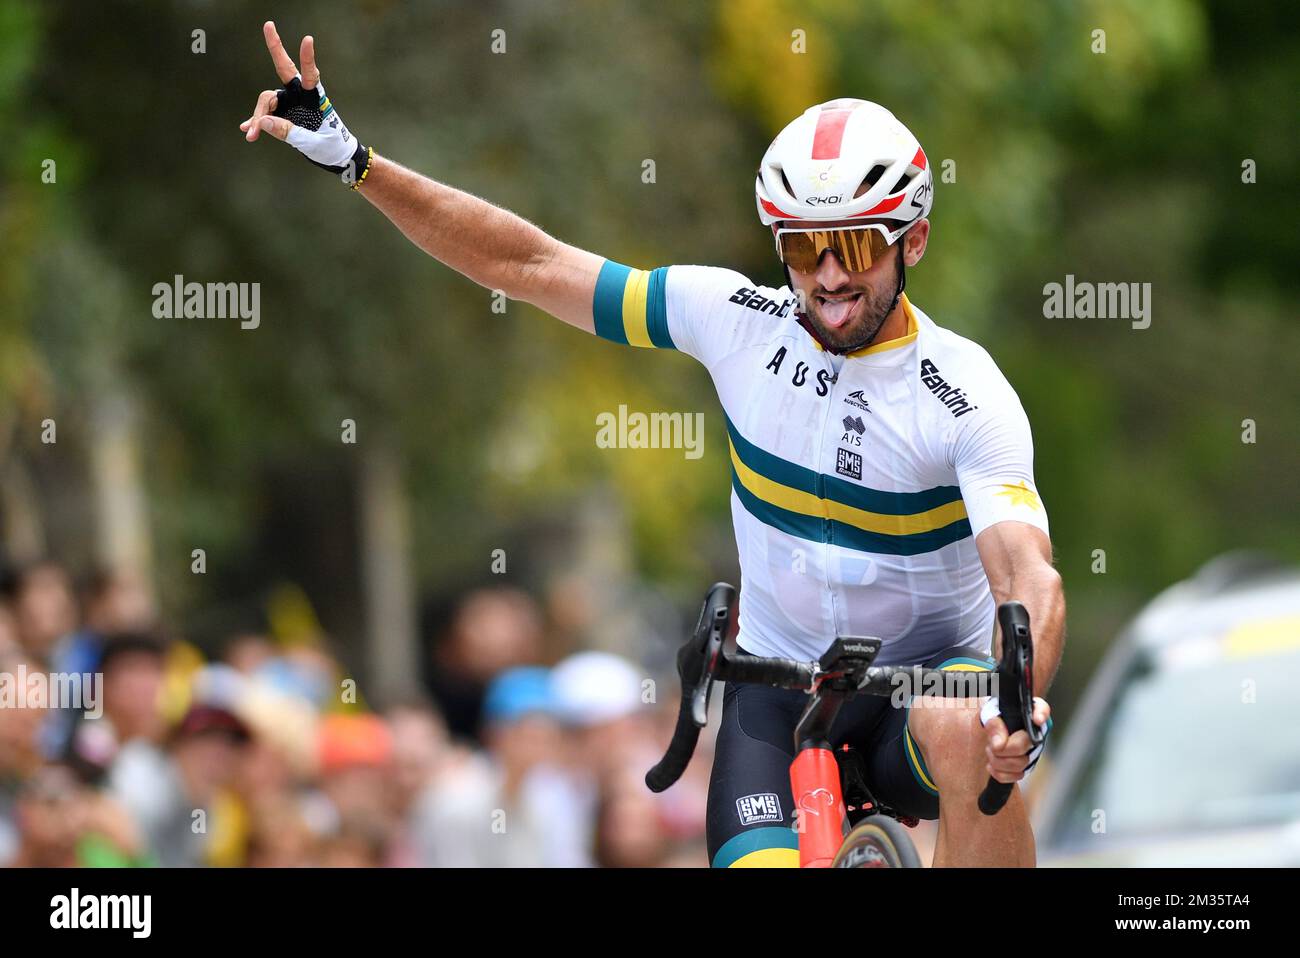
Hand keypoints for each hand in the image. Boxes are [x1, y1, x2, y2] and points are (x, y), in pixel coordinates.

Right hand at [239, 21, 371, 187]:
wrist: (334, 156)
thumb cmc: (331, 146)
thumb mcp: (312, 143)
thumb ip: (289, 132)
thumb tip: (263, 122)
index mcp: (315, 98)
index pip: (311, 74)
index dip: (308, 57)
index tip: (308, 39)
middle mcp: (300, 95)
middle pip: (284, 68)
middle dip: (276, 47)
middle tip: (268, 25)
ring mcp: (290, 103)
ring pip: (268, 100)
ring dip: (258, 116)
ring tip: (252, 134)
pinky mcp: (282, 113)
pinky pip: (265, 114)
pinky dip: (257, 122)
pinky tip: (249, 130)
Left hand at [981, 696, 1050, 783]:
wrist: (993, 730)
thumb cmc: (994, 718)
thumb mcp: (990, 715)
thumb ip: (994, 724)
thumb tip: (999, 744)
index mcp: (1028, 713)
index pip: (1041, 709)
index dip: (1041, 715)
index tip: (1036, 719)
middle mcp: (1036, 733)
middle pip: (1023, 745)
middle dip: (1002, 748)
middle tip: (992, 744)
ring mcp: (1033, 751)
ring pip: (1019, 764)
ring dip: (997, 760)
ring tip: (991, 750)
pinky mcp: (1025, 767)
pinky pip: (1014, 776)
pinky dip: (998, 772)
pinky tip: (992, 764)